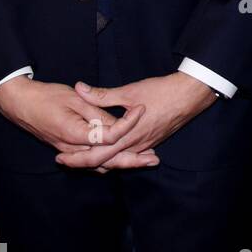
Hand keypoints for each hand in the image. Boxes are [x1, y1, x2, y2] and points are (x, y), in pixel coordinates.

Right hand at [0, 75, 160, 170]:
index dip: (127, 123)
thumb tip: (115, 121)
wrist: (21, 104)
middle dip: (132, 160)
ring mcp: (69, 152)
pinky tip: (121, 161)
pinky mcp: (69, 151)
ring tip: (145, 161)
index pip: (108, 135)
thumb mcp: (74, 98)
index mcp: (74, 133)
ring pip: (100, 165)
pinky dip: (108, 163)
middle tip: (154, 159)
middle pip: (107, 159)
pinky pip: (91, 163)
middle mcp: (72, 148)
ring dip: (123, 164)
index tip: (141, 109)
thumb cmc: (46, 97)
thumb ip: (96, 111)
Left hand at [52, 72, 218, 169]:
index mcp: (128, 136)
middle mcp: (135, 146)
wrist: (190, 95)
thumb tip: (80, 88)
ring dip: (98, 161)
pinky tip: (107, 152)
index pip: (97, 155)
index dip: (77, 158)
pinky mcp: (151, 142)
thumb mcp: (130, 91)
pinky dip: (114, 156)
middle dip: (83, 163)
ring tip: (79, 157)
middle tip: (63, 160)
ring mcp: (145, 146)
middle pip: (105, 163)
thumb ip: (102, 94)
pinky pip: (129, 155)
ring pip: (117, 161)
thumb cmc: (161, 92)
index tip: (61, 157)